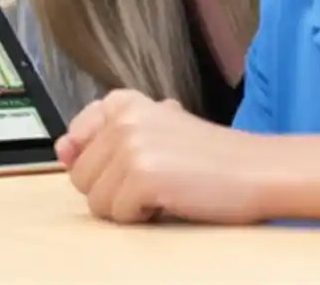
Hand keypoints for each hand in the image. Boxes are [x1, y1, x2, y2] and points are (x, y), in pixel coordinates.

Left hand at [59, 89, 268, 224]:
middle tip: (158, 178)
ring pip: (96, 201)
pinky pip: (118, 215)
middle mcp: (124, 118)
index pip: (75, 139)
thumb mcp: (155, 134)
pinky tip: (171, 200)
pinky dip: (144, 217)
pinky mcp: (142, 176)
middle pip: (81, 176)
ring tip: (165, 188)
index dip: (100, 162)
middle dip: (114, 189)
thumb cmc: (210, 158)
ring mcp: (131, 146)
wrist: (258, 171)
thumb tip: (61, 149)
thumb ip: (104, 138)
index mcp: (125, 102)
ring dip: (128, 206)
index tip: (130, 161)